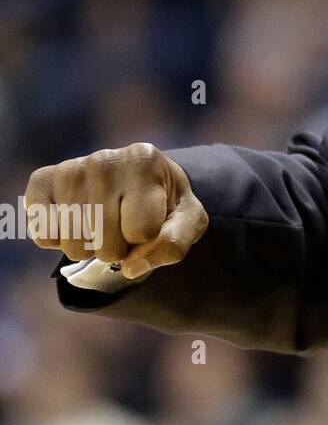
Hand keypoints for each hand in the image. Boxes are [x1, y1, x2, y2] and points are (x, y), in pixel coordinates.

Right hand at [25, 143, 207, 278]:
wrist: (134, 181)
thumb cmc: (163, 203)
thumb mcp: (188, 221)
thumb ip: (173, 244)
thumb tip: (130, 267)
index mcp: (144, 159)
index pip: (141, 231)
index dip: (147, 239)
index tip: (151, 221)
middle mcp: (105, 158)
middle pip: (105, 243)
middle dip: (118, 248)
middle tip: (124, 227)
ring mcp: (70, 168)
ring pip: (73, 244)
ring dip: (89, 248)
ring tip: (101, 225)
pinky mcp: (41, 181)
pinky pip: (43, 235)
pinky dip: (59, 242)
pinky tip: (75, 222)